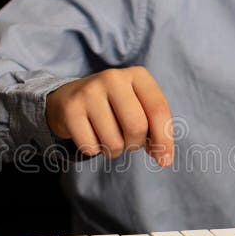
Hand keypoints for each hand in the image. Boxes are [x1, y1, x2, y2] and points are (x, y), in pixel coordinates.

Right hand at [46, 66, 173, 165]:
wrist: (69, 97)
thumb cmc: (113, 107)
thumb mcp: (139, 108)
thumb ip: (155, 129)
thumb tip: (164, 158)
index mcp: (137, 75)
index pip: (158, 109)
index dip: (165, 140)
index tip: (165, 160)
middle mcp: (113, 78)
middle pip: (137, 127)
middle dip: (135, 144)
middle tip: (128, 142)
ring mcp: (89, 92)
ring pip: (113, 142)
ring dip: (113, 149)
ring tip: (106, 135)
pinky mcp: (71, 109)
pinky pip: (91, 147)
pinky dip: (94, 149)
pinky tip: (89, 134)